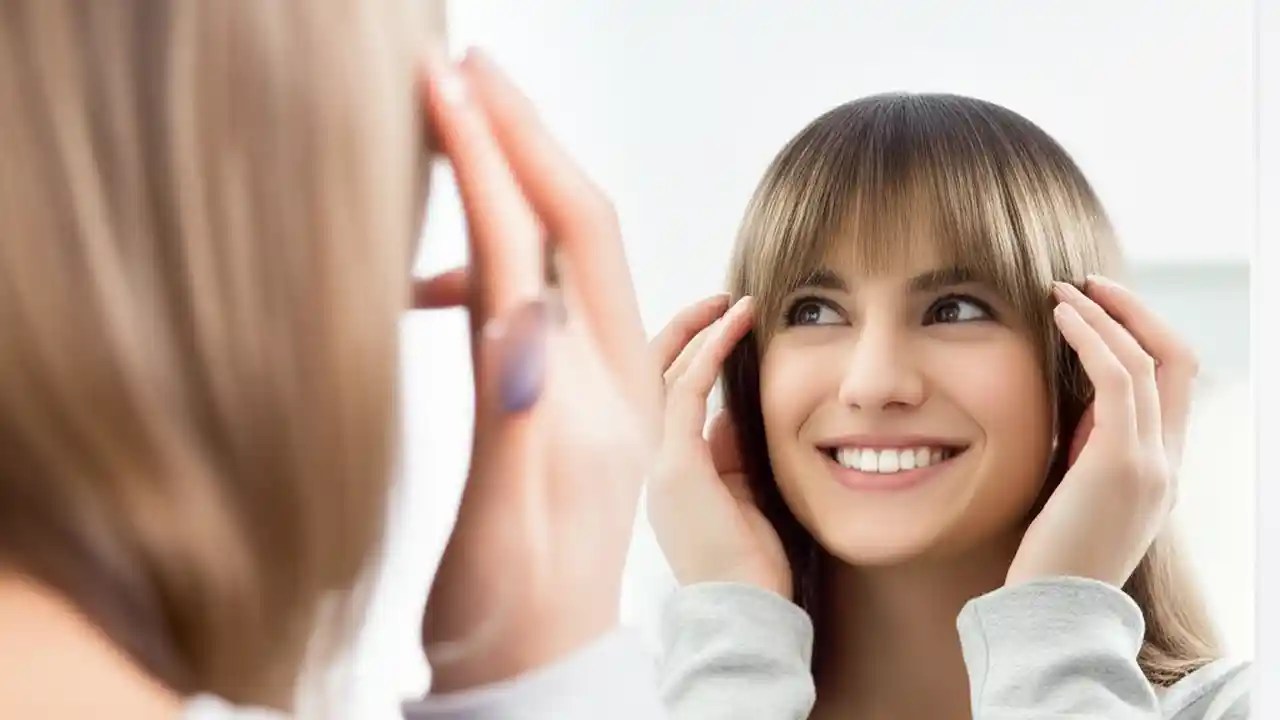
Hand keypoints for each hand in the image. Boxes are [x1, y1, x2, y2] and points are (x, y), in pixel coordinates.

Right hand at [415, 50, 660, 691]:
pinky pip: (542, 301)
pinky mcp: (568, 405)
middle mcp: (597, 380)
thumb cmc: (508, 617)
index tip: (453, 83)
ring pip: (560, 255)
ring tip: (448, 148)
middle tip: (468, 70)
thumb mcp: (506, 514)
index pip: (540, 244)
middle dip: (525, 139)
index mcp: (580, 396)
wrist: (541, 673)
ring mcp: (587, 389)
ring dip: (510, 190)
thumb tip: (514, 302)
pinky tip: (444, 278)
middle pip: (575, 226)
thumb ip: (515, 407)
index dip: (496, 157)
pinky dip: (496, 261)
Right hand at [646, 296, 792, 598]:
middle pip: (647, 376)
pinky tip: (734, 323)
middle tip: (720, 300)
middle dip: (681, 331)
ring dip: (696, 330)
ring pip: (661, 374)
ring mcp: (655, 461)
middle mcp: (647, 461)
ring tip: (730, 302)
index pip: (659, 395)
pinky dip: (710, 349)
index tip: (721, 323)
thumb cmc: (748, 564)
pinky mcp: (675, 464)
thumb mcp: (738, 494)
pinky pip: (687, 389)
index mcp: (663, 470)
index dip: (685, 353)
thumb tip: (726, 414)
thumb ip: (727, 453)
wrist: (743, 614)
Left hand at [1006, 276, 1197, 587]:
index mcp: (1160, 468)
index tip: (1096, 309)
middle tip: (1088, 284)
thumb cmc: (1048, 556)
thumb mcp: (1077, 491)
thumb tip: (1072, 401)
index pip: (1172, 383)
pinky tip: (1061, 317)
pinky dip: (1093, 338)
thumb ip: (1087, 448)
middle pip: (1176, 360)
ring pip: (1147, 360)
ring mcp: (1153, 463)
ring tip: (1063, 290)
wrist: (1050, 610)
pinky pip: (1119, 379)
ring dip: (1106, 316)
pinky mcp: (1122, 463)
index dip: (1141, 335)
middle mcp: (1168, 462)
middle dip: (1135, 311)